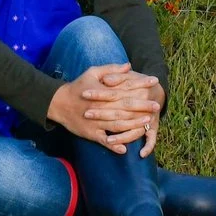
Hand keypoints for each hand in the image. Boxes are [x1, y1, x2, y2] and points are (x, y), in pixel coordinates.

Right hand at [48, 64, 163, 153]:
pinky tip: (124, 149)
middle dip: (142, 106)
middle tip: (157, 105)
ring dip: (134, 124)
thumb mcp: (92, 72)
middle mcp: (101, 107)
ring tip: (148, 122)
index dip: (141, 84)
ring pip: (118, 124)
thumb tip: (128, 66)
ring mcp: (96, 122)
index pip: (126, 87)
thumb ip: (111, 69)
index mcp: (103, 92)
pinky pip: (103, 141)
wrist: (58, 103)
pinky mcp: (90, 133)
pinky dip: (113, 145)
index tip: (154, 82)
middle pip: (125, 106)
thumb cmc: (78, 86)